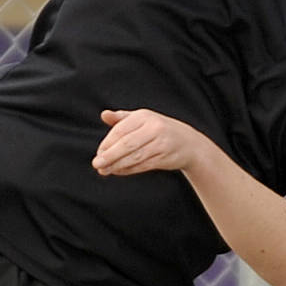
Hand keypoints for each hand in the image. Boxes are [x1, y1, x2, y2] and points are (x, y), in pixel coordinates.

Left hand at [92, 108, 208, 177]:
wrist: (188, 143)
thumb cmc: (158, 129)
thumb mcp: (141, 119)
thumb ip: (121, 118)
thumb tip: (104, 115)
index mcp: (144, 116)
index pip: (121, 130)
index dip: (107, 143)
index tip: (98, 153)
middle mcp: (154, 128)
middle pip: (127, 144)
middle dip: (110, 155)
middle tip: (96, 164)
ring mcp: (161, 143)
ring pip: (135, 156)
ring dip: (117, 165)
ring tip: (104, 170)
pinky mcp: (165, 158)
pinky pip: (143, 165)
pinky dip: (128, 169)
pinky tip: (118, 171)